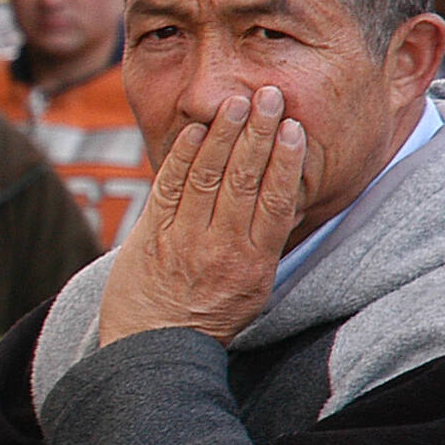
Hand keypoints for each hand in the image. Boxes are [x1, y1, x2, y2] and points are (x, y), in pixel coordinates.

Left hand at [96, 87, 306, 346]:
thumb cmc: (208, 317)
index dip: (286, 162)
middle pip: (243, 180)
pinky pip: (167, 189)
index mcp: (254, 262)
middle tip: (269, 96)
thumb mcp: (253, 288)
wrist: (153, 347)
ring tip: (236, 103)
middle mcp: (221, 248)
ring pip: (207, 178)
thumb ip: (263, 243)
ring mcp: (182, 240)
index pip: (276, 202)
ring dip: (221, 135)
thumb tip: (278, 197)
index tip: (295, 129)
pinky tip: (194, 131)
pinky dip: (181, 157)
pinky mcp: (149, 236)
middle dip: (257, 134)